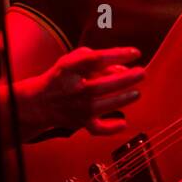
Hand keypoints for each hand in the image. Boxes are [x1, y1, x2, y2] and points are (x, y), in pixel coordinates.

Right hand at [15, 46, 143, 136]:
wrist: (40, 102)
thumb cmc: (63, 77)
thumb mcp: (74, 61)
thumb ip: (98, 60)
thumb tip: (123, 67)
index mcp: (69, 69)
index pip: (94, 60)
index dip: (117, 55)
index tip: (135, 53)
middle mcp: (72, 89)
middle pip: (101, 85)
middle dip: (124, 79)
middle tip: (141, 73)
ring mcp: (76, 107)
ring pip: (101, 106)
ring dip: (122, 99)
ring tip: (137, 92)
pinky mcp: (80, 122)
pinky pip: (96, 129)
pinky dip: (110, 128)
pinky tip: (123, 123)